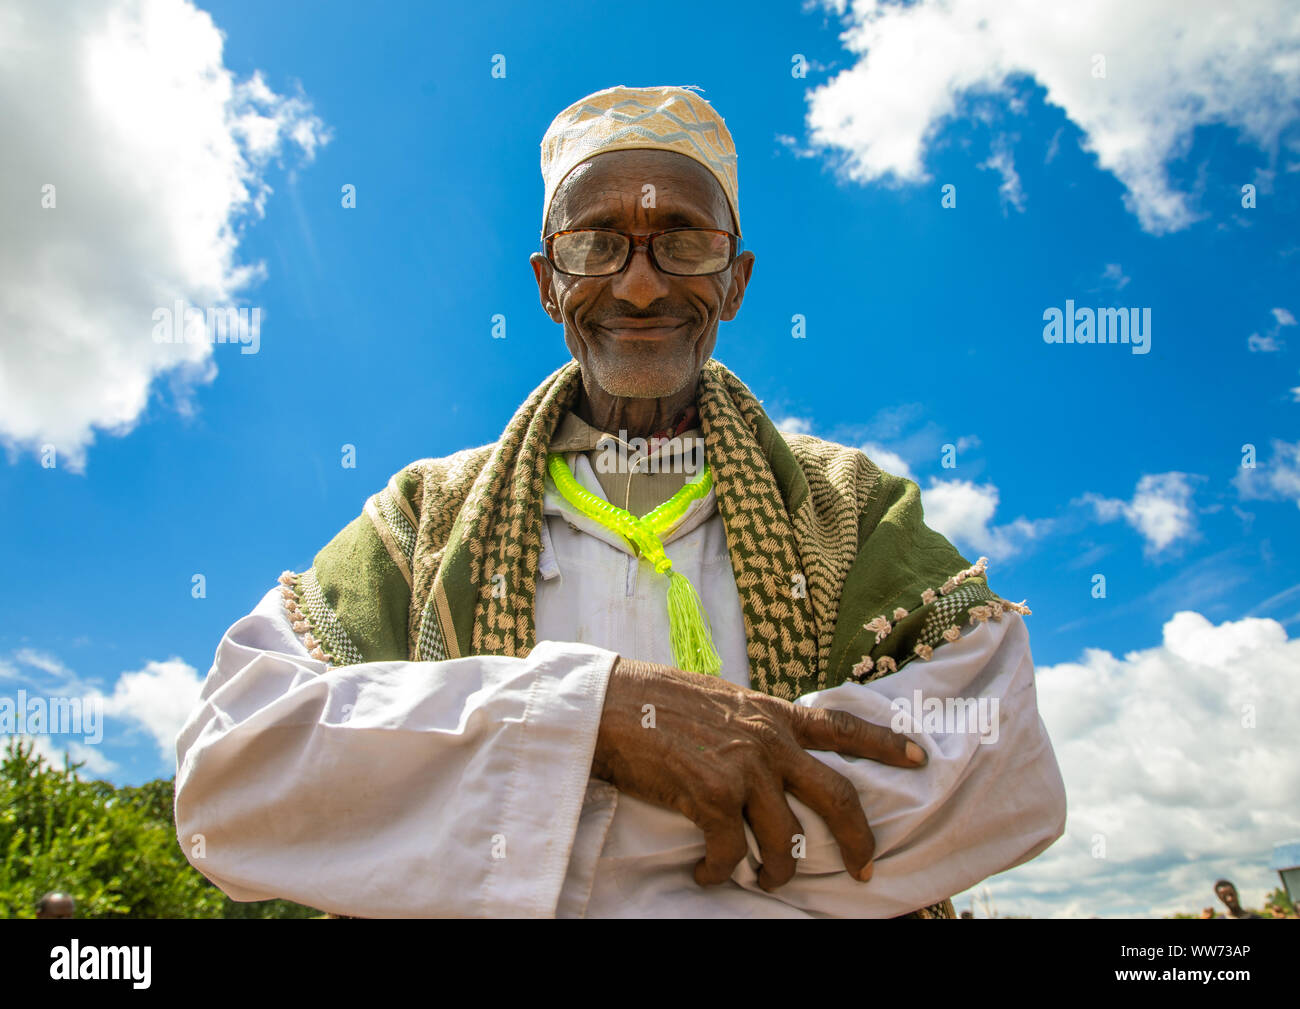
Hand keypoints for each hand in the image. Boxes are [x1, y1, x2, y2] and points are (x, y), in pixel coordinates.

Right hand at [592, 656, 926, 890]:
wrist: (610, 704)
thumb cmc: (655, 701)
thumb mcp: (720, 701)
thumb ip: (753, 725)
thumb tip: (771, 754)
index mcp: (771, 713)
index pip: (843, 726)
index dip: (885, 745)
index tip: (920, 757)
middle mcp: (768, 740)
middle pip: (837, 796)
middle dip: (859, 838)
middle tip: (865, 867)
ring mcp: (744, 768)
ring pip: (787, 840)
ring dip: (778, 871)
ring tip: (762, 878)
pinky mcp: (713, 796)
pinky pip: (731, 853)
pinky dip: (719, 872)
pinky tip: (705, 871)